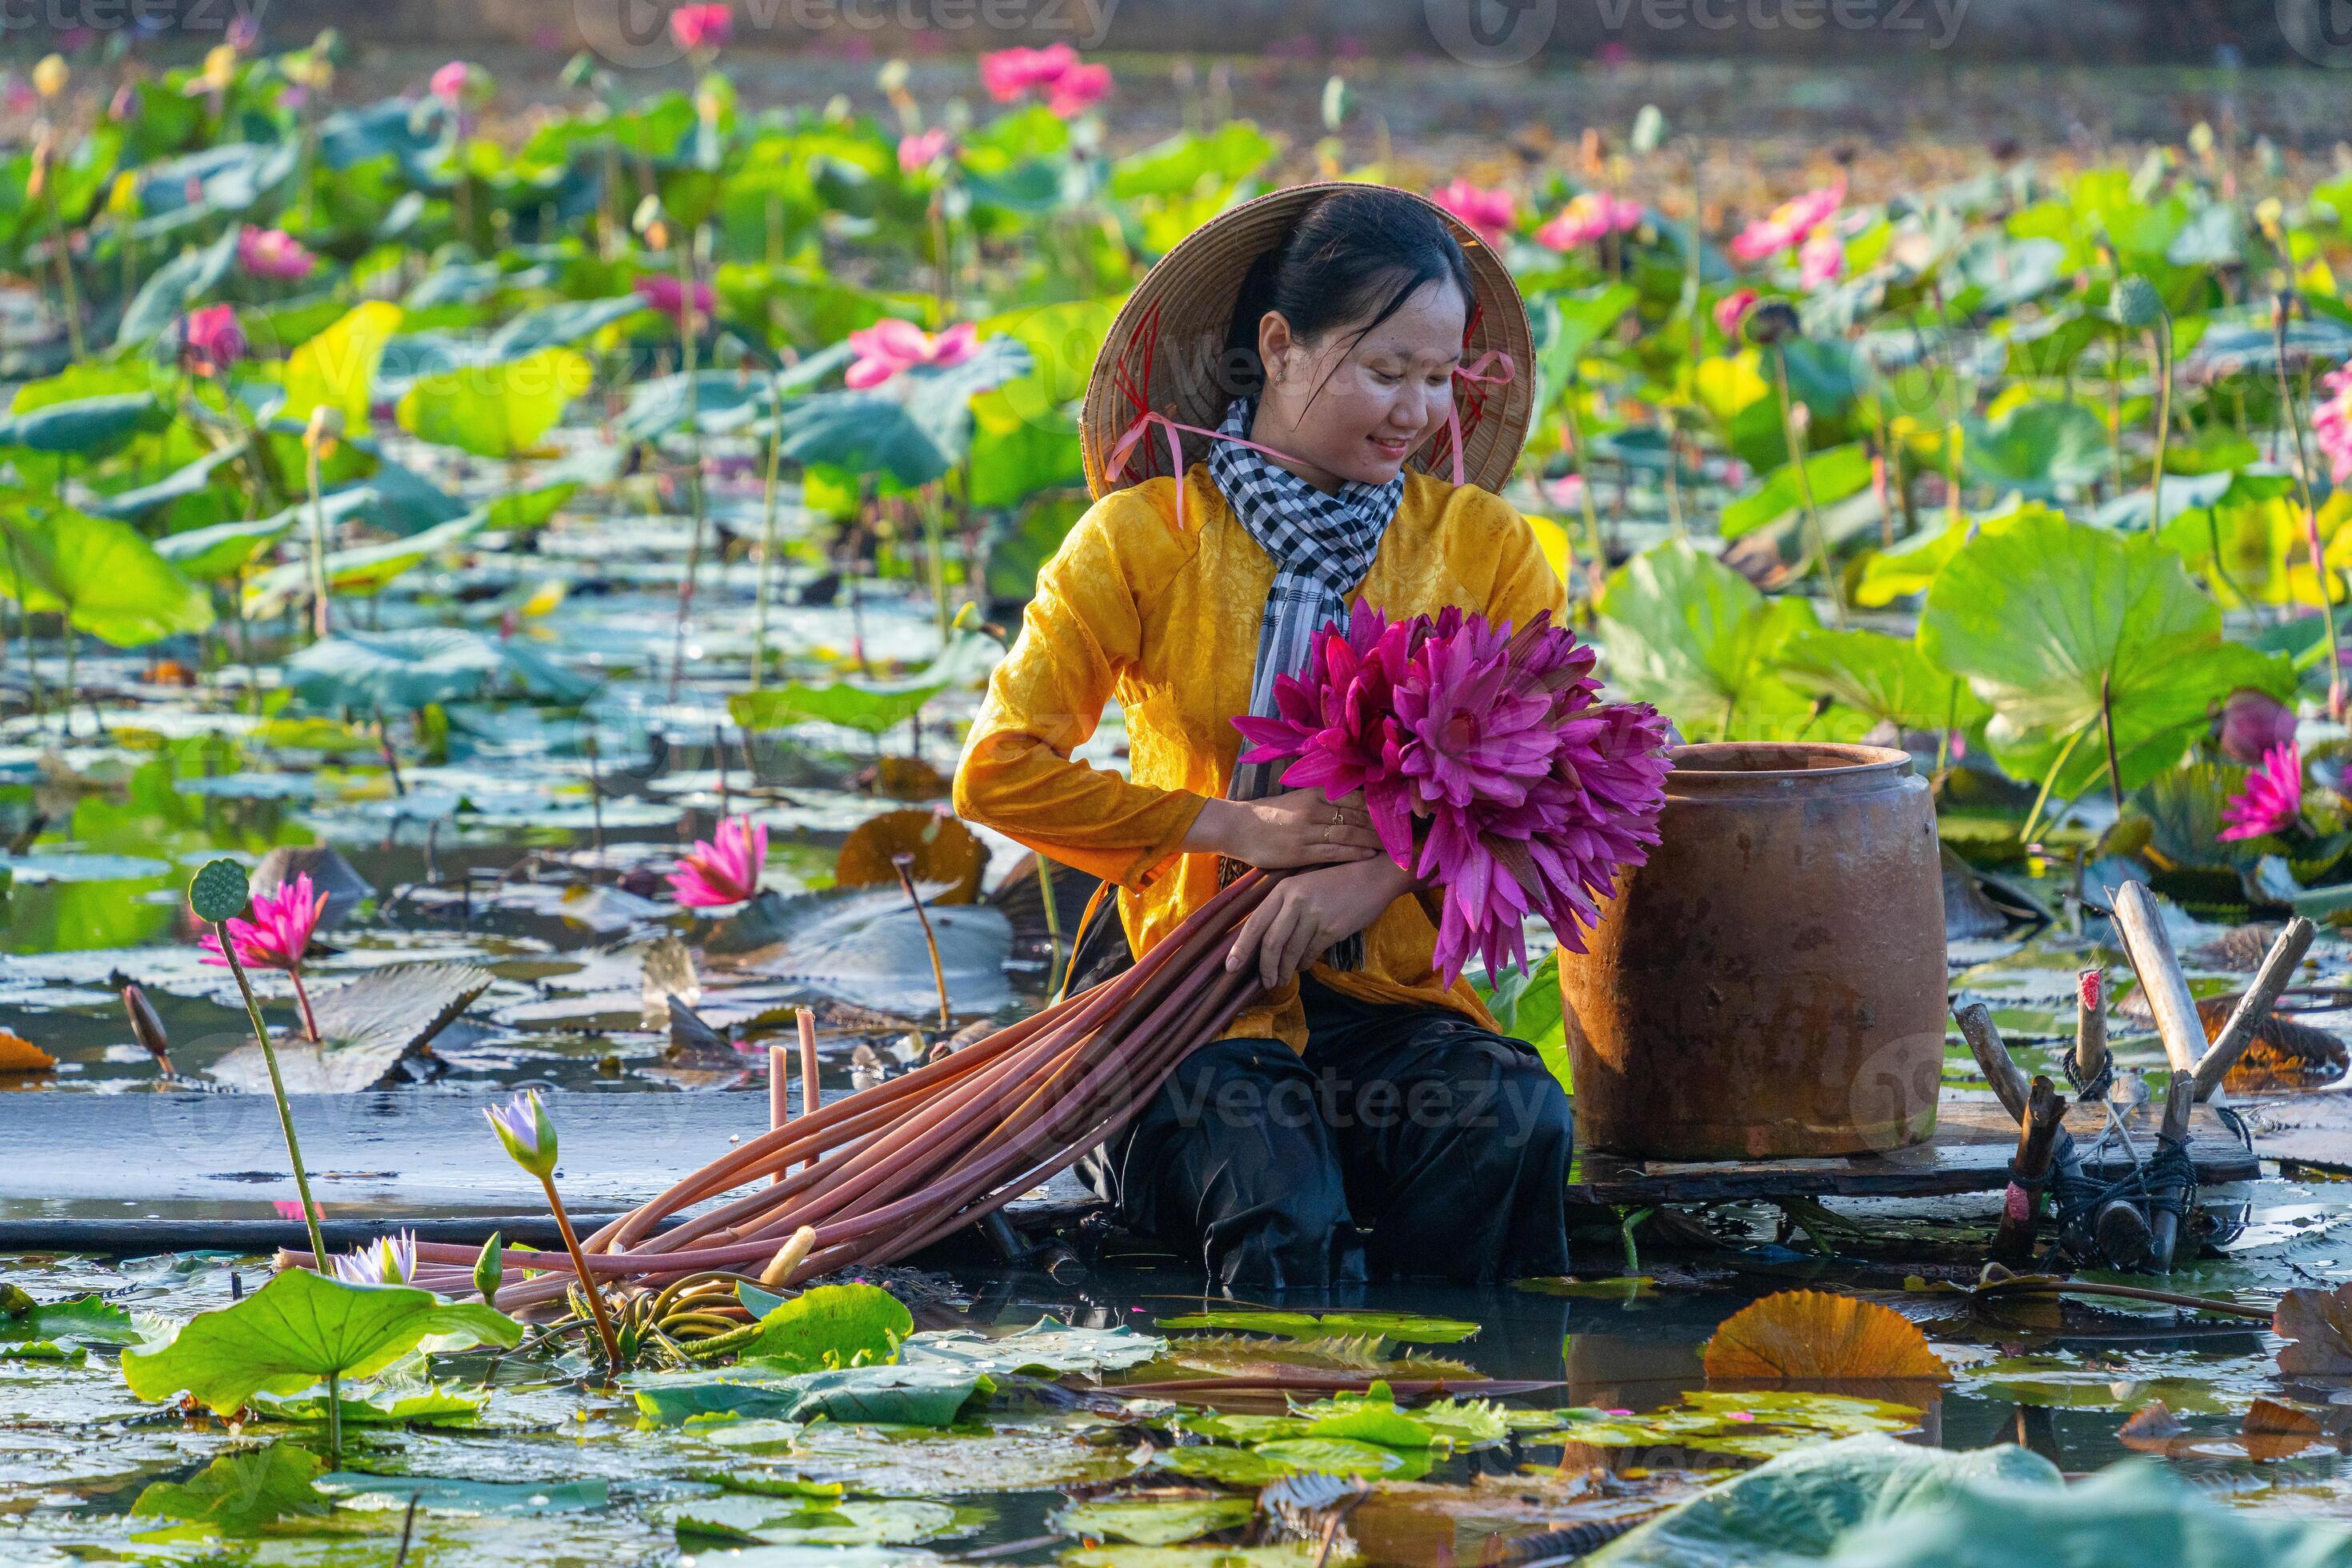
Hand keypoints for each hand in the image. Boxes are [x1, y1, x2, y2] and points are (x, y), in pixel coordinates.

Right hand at [1183, 787, 1382, 870]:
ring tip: (1393, 847)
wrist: (1237, 827)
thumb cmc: (1268, 815)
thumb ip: (1322, 802)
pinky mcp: (1300, 851)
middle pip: (1358, 815)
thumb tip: (1353, 807)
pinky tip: (1369, 855)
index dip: (1380, 807)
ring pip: (1349, 833)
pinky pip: (1334, 851)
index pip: (1357, 798)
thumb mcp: (1296, 800)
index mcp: (1315, 793)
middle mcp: (1314, 808)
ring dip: (1374, 840)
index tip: (1399, 815)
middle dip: (1383, 826)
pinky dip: (1354, 853)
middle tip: (1404, 833)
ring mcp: (1307, 830)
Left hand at [1225, 857, 1414, 990]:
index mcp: (1283, 889)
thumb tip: (1265, 937)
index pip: (1255, 923)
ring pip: (1290, 952)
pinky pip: (1311, 953)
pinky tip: (1303, 966)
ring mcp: (1314, 916)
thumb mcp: (1305, 885)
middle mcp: (1295, 901)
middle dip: (1264, 967)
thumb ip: (1285, 906)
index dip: (1241, 948)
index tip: (1230, 966)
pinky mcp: (1331, 929)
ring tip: (1281, 979)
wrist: (1374, 875)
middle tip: (1264, 982)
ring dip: (1284, 970)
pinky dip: (1304, 963)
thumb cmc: (1337, 880)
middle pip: (1270, 943)